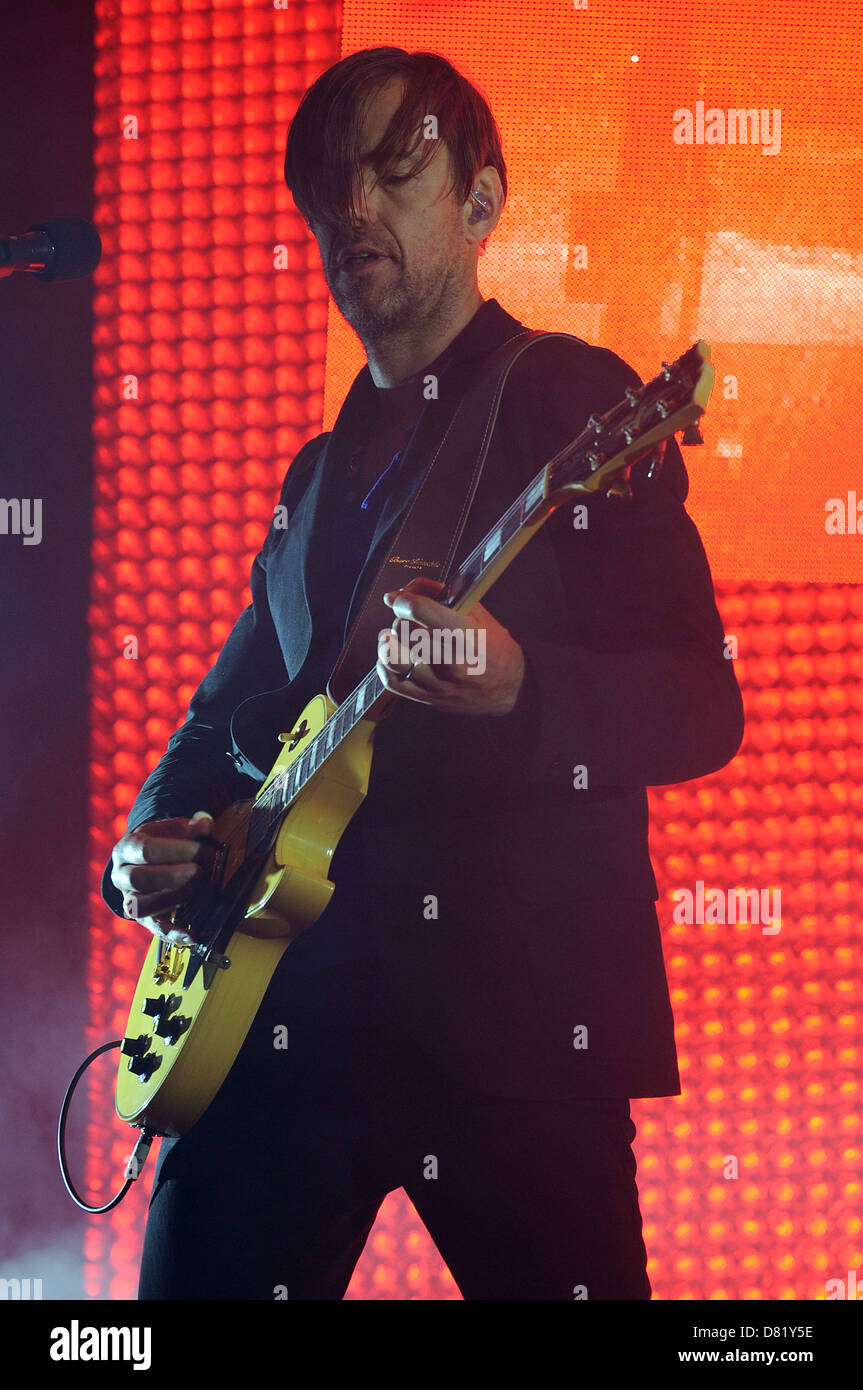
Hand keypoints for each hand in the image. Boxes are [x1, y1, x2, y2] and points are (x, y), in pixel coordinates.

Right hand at [110, 811, 214, 943]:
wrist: (151, 858)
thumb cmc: (166, 842)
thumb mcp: (177, 829)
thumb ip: (193, 827)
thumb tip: (204, 823)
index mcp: (127, 848)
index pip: (145, 850)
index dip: (174, 850)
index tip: (201, 850)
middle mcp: (121, 875)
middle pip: (138, 878)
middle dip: (171, 876)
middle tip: (199, 871)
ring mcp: (129, 898)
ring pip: (140, 905)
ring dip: (170, 900)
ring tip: (193, 892)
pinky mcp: (143, 918)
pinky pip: (154, 928)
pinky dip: (173, 934)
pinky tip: (192, 935)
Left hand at [376, 577, 524, 714]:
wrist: (510, 689)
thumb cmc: (494, 648)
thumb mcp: (478, 613)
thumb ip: (444, 594)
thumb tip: (407, 589)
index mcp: (465, 635)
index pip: (420, 609)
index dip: (403, 599)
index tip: (400, 598)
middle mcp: (449, 661)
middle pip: (402, 630)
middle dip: (399, 618)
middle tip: (406, 618)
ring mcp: (436, 683)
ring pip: (391, 657)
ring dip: (388, 642)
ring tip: (394, 636)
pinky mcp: (427, 698)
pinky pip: (391, 681)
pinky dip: (385, 665)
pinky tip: (395, 656)